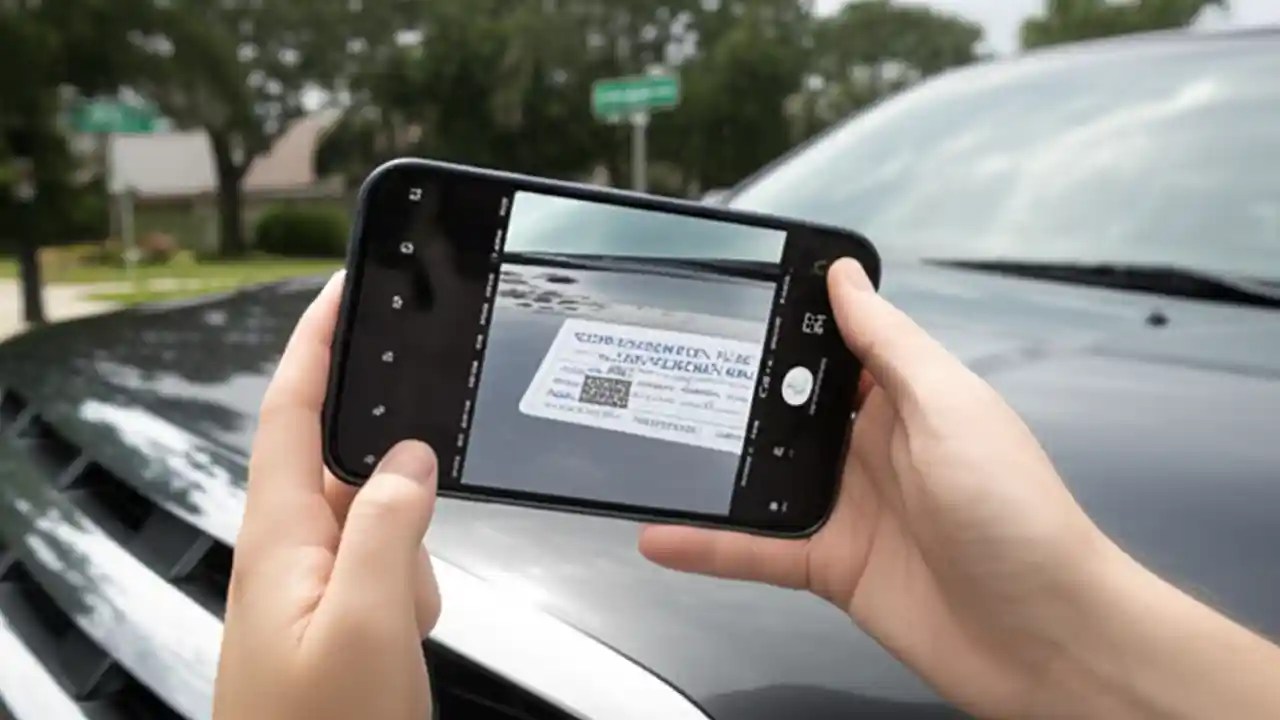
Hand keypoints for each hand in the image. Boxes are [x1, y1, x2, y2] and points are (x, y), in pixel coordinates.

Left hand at [214, 273, 440, 719]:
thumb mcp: (367, 620)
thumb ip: (387, 522)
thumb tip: (411, 458)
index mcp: (278, 538)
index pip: (287, 409)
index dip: (314, 342)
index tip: (343, 289)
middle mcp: (288, 554)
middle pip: (345, 464)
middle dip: (396, 480)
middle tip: (417, 513)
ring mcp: (314, 588)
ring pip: (378, 520)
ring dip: (409, 555)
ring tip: (404, 621)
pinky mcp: (339, 618)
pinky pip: (385, 568)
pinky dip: (410, 587)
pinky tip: (408, 635)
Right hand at [640, 259, 1115, 715]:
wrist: (1045, 638)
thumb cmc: (1020, 516)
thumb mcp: (950, 407)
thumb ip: (889, 345)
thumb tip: (846, 279)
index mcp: (907, 399)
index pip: (834, 349)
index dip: (787, 327)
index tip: (728, 303)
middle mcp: (873, 449)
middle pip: (785, 413)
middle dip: (732, 396)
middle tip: (669, 375)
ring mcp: (849, 508)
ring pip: (760, 479)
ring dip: (710, 470)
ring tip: (652, 451)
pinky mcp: (831, 566)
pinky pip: (756, 551)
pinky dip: (709, 545)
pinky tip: (666, 536)